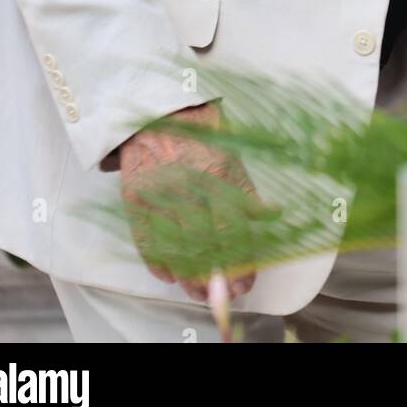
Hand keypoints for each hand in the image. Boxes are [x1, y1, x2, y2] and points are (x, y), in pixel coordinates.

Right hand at [119, 100, 258, 301]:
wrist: (157, 111)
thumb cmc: (200, 134)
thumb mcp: (231, 155)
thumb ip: (246, 190)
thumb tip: (271, 215)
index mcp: (216, 173)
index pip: (231, 231)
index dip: (240, 263)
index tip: (246, 282)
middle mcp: (187, 185)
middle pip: (204, 246)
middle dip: (216, 279)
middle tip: (224, 295)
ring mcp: (159, 192)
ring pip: (175, 249)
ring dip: (189, 278)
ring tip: (199, 292)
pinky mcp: (135, 196)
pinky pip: (146, 240)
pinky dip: (158, 264)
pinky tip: (170, 275)